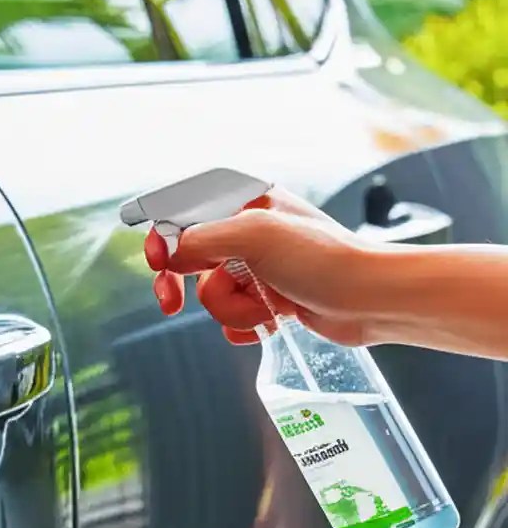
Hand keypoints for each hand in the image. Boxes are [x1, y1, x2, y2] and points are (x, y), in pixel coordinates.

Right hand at [145, 188, 377, 345]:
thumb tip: (171, 255)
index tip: (157, 260)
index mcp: (246, 203)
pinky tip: (271, 322)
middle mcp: (250, 232)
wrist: (371, 300)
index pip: (185, 211)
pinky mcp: (269, 299)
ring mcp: (258, 268)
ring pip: (211, 293)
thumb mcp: (255, 235)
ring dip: (233, 307)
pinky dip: (245, 323)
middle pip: (188, 256)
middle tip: (170, 303)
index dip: (163, 235)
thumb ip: (203, 238)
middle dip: (180, 283)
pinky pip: (232, 316)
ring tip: (267, 307)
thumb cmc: (325, 259)